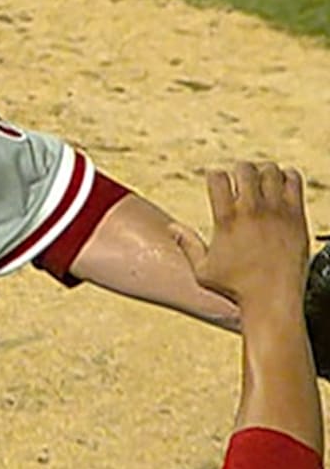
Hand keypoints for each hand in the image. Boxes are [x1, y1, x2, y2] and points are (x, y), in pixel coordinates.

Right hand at [172, 161, 309, 313]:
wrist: (274, 300)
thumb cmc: (237, 289)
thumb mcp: (203, 270)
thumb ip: (187, 245)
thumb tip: (171, 228)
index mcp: (227, 220)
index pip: (217, 177)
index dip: (214, 176)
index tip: (217, 183)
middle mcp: (252, 212)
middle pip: (245, 168)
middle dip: (239, 169)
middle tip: (240, 179)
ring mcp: (277, 213)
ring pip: (271, 171)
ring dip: (263, 172)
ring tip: (261, 181)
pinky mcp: (297, 217)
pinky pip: (294, 181)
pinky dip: (286, 176)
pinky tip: (281, 185)